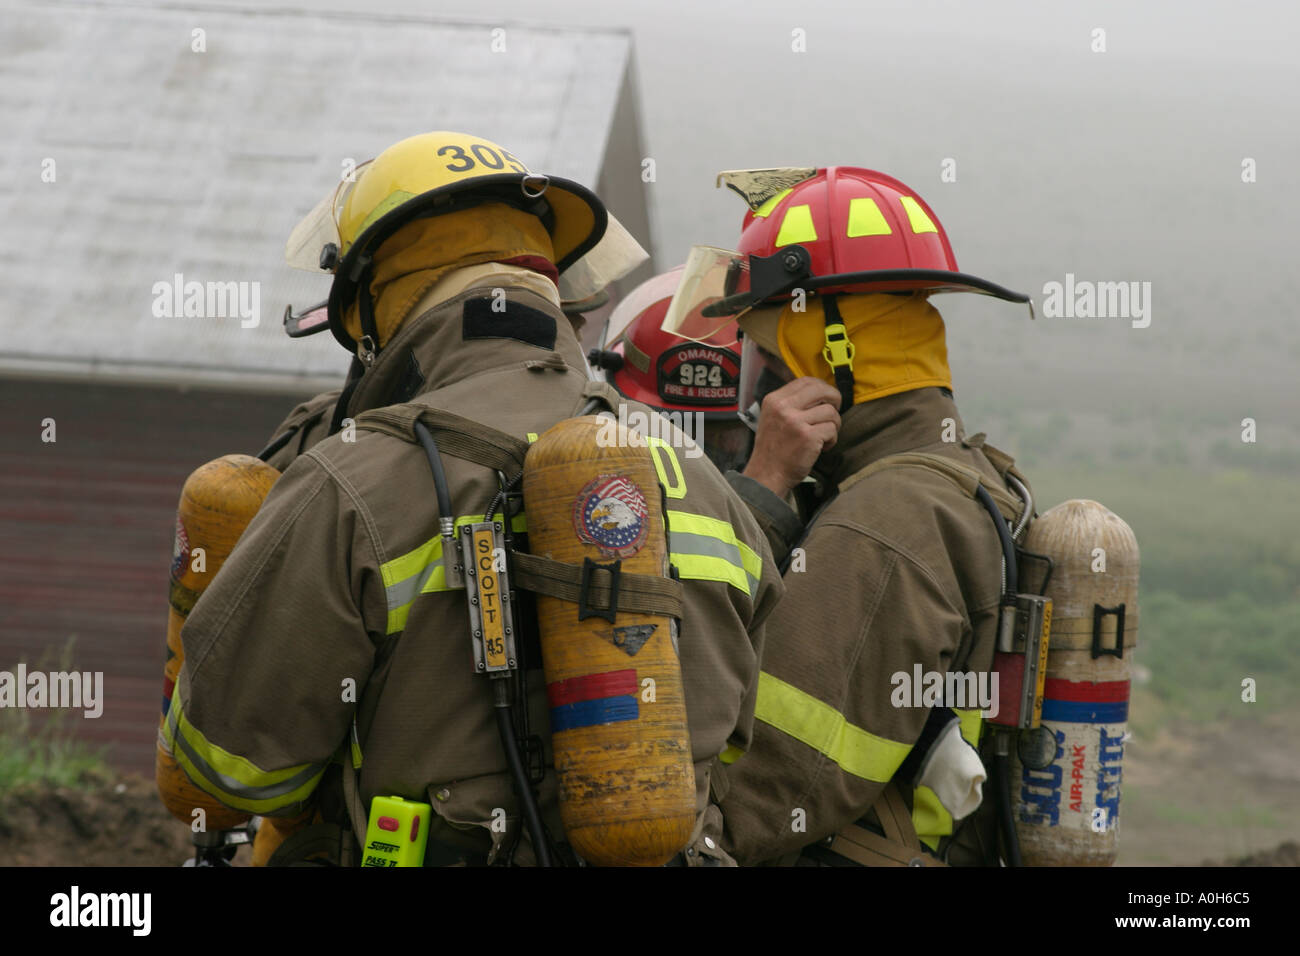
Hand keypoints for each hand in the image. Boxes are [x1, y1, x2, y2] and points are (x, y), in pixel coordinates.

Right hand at [741, 377, 841, 497]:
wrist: (767, 475)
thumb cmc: (773, 449)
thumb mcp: (772, 418)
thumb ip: (790, 403)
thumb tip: (819, 392)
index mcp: (774, 400)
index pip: (805, 381)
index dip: (822, 387)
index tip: (827, 397)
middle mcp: (783, 407)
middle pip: (821, 390)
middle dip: (835, 399)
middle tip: (835, 411)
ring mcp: (796, 422)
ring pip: (830, 412)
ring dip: (833, 425)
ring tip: (824, 436)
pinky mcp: (808, 437)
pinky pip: (832, 429)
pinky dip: (832, 439)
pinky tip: (822, 447)